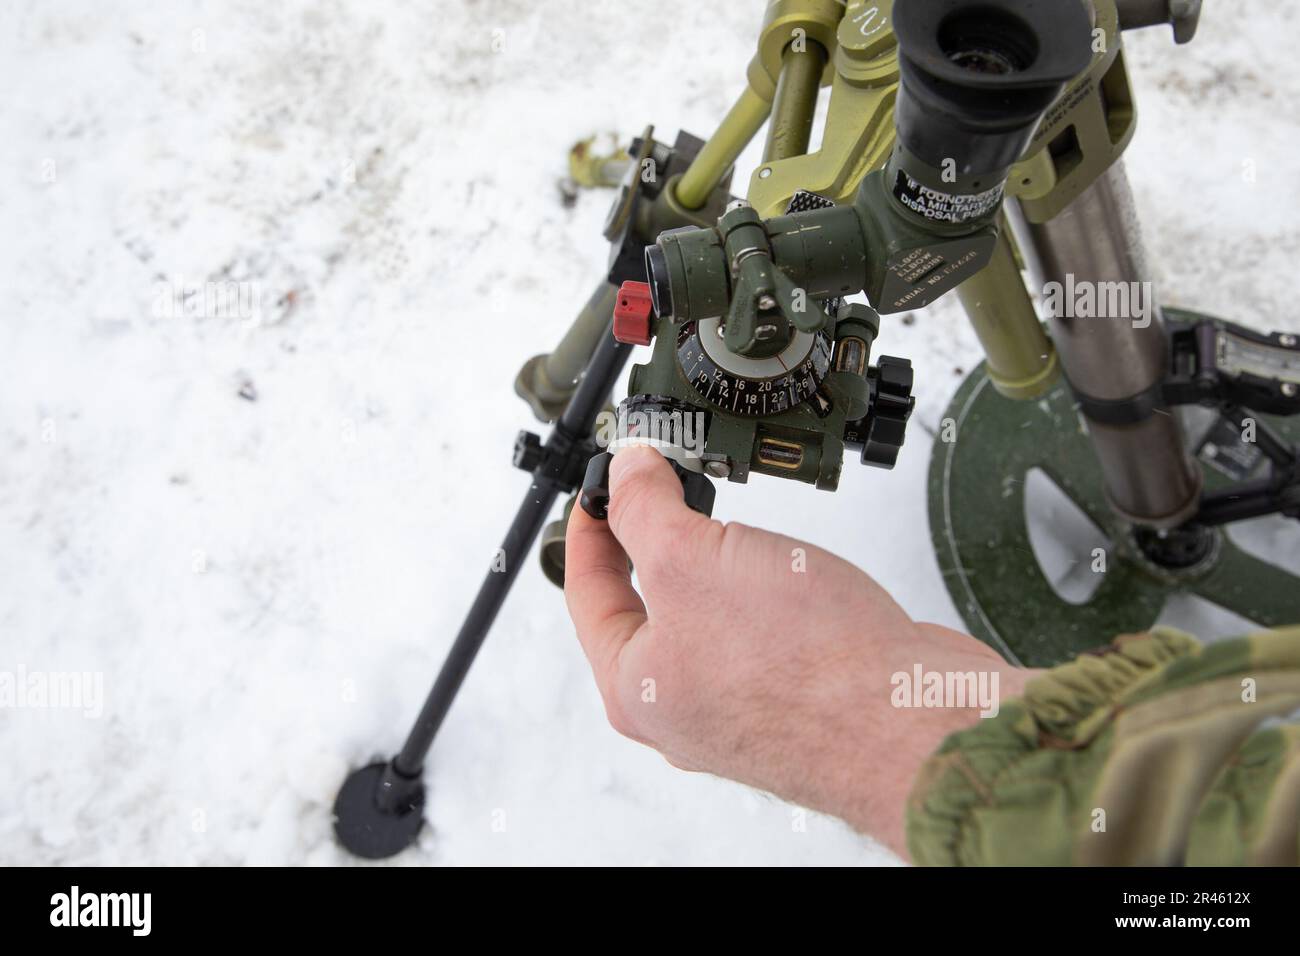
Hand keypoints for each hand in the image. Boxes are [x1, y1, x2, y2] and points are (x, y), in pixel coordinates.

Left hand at [564, 445, 1035, 857]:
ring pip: (712, 619)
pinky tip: (788, 570)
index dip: (589, 529)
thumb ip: (644, 509)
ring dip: (718, 566)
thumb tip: (625, 473)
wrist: (915, 719)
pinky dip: (768, 592)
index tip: (598, 488)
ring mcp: (744, 705)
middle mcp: (684, 707)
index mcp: (636, 688)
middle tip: (662, 489)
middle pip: (649, 609)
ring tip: (728, 521)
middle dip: (655, 542)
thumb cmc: (806, 669)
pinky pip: (765, 633)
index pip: (589, 595)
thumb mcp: (691, 560)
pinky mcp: (801, 695)